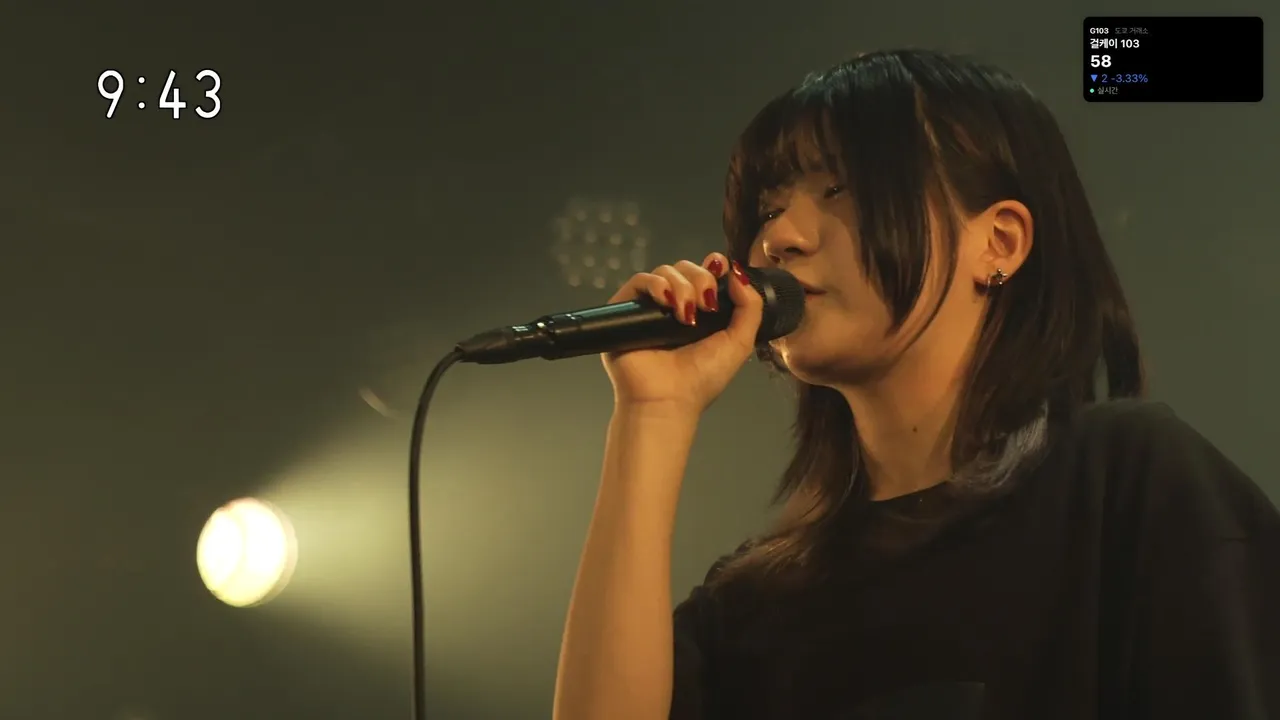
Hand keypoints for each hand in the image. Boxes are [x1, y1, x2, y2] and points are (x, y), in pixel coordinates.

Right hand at [602, 253, 763, 416]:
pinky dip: (656, 285)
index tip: (722, 273)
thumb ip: (750, 307)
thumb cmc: (701, 379)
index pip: (705, 272)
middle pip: (686, 268)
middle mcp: (674, 305)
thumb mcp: (739, 343)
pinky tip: (667, 303)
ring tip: (686, 316)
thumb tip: (738, 272)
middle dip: (701, 279)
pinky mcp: (625, 309)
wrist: (668, 400)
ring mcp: (649, 307)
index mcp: (700, 310)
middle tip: (707, 306)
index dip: (714, 267)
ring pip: (665, 271)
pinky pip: (639, 280)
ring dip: (682, 287)